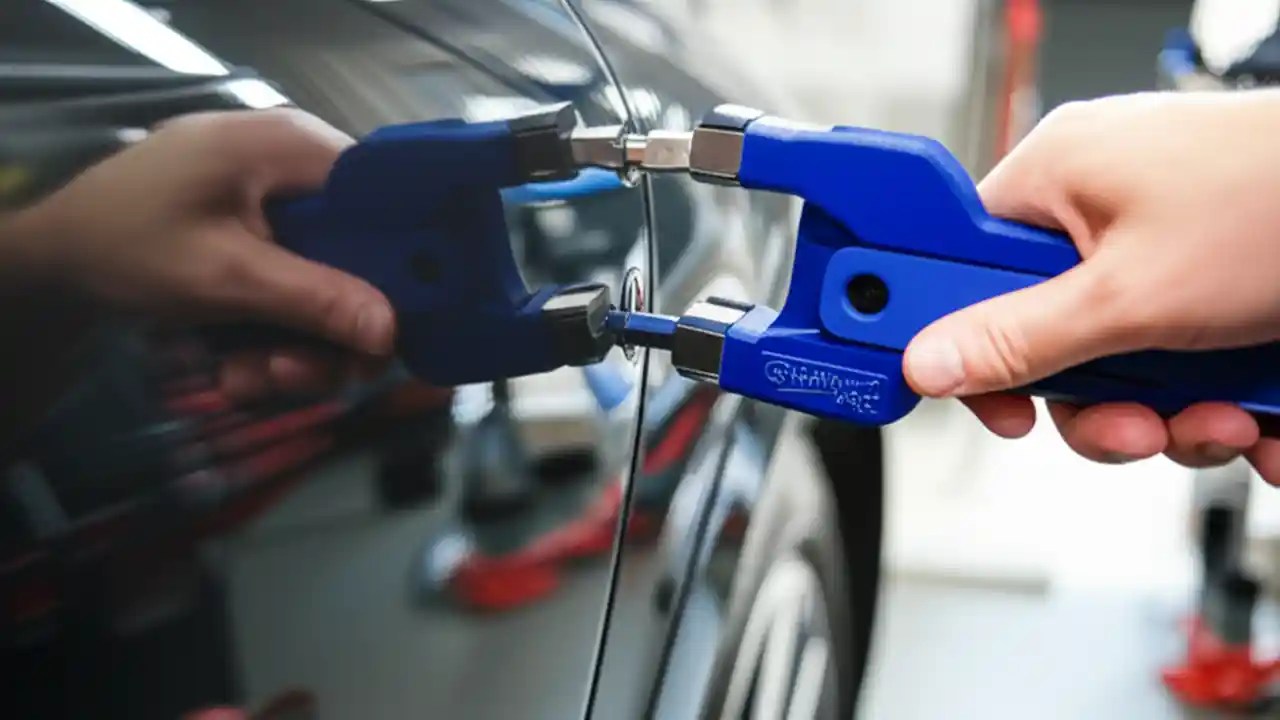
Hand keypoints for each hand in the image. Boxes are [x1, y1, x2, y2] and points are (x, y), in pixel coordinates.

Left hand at [13, 108, 393, 398]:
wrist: (49, 266)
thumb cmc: (126, 245)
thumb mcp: (224, 276)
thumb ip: (313, 300)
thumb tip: (392, 334)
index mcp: (295, 148)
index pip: (388, 199)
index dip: (405, 264)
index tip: (397, 329)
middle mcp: (297, 170)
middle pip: (363, 257)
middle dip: (334, 330)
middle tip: (299, 376)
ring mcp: (278, 208)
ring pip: (333, 289)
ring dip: (298, 349)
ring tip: (249, 379)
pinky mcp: (261, 243)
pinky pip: (298, 294)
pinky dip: (273, 339)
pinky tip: (236, 366)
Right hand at [901, 90, 1279, 483]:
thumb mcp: (1130, 296)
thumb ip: (1016, 339)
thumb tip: (927, 361)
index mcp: (1053, 178)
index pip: (953, 264)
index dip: (953, 336)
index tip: (962, 393)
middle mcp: (1094, 207)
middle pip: (1039, 334)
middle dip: (1094, 402)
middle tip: (1132, 425)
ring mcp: (1154, 245)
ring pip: (1111, 361)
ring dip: (1165, 413)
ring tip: (1220, 416)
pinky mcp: (1205, 281)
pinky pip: (1170, 358)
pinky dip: (1208, 396)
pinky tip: (1254, 406)